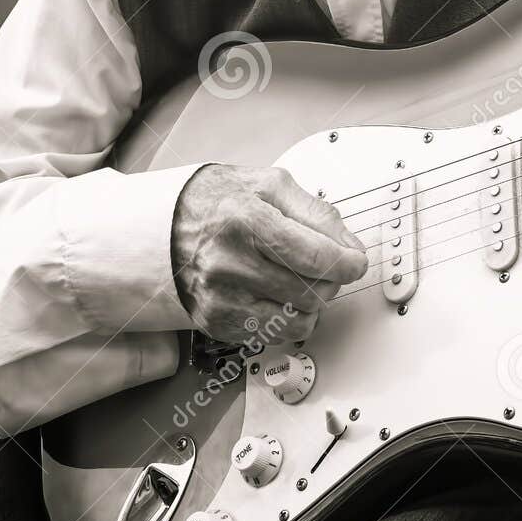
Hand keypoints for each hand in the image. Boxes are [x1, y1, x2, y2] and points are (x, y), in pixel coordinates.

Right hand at [170, 164, 368, 345]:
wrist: (166, 226)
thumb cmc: (218, 201)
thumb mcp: (270, 185)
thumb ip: (317, 212)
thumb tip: (349, 247)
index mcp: (245, 220)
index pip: (315, 257)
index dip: (347, 263)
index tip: (355, 262)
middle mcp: (229, 263)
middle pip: (312, 291)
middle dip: (331, 279)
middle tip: (324, 264)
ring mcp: (220, 298)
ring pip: (299, 320)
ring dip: (312, 302)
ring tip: (301, 279)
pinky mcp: (217, 323)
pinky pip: (276, 335)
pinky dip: (289, 318)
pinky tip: (278, 295)